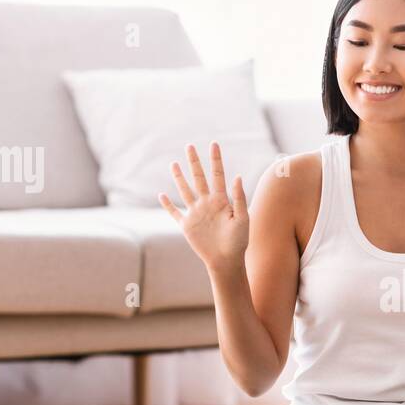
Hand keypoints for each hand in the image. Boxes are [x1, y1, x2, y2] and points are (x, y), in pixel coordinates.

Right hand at [159, 142, 247, 272]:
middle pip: (198, 178)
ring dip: (179, 178)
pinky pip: (174, 213)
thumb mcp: (243, 218)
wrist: (226, 260)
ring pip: (185, 190)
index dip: (215, 160)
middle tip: (189, 146)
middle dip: (194, 162)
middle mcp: (207, 204)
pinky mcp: (187, 226)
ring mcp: (196, 213)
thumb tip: (237, 176)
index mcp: (221, 200)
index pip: (217, 175)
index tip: (213, 144)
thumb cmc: (239, 241)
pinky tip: (161, 195)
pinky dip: (167, 205)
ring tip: (174, 163)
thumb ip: (239, 198)